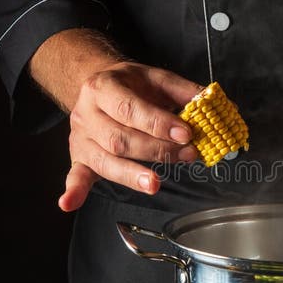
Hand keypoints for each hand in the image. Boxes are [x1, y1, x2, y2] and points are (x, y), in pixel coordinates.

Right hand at [59, 62, 200, 210]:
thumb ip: (184, 91)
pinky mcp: (79, 157)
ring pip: (106, 160)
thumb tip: (213, 104)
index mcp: (103, 87)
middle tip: (187, 155)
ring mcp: (81, 137)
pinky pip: (76, 175)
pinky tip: (70, 203)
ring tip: (155, 184)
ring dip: (132, 174)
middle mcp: (86, 112)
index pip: (130, 108)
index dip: (158, 123)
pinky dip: (74, 191)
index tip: (185, 134)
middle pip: (119, 138)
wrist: (99, 85)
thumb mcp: (156, 78)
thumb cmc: (131, 85)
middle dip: (156, 150)